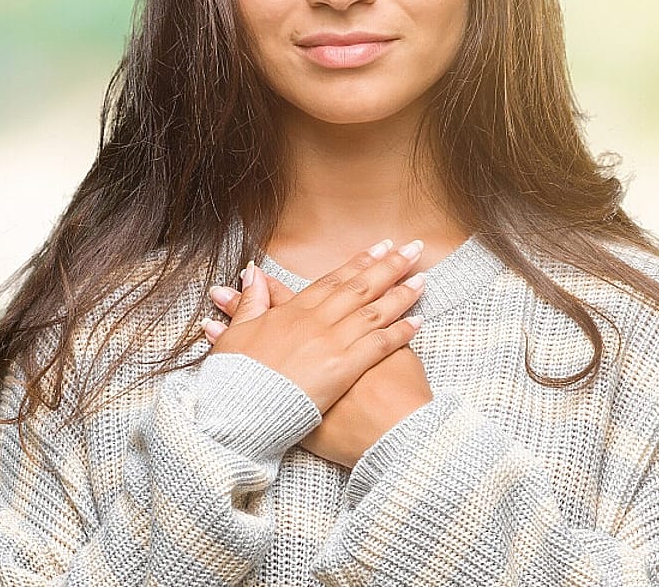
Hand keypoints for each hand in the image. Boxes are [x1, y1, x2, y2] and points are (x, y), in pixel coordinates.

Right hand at [205, 251, 432, 469]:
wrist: (239, 411)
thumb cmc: (236, 379)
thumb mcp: (236, 335)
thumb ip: (250, 304)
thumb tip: (252, 275)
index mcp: (292, 313)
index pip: (332, 281)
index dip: (357, 263)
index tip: (379, 248)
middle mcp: (316, 322)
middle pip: (359, 288)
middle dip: (388, 267)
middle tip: (412, 250)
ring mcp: (331, 343)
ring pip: (374, 312)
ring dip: (400, 294)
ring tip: (422, 279)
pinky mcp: (343, 369)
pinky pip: (378, 346)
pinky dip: (400, 333)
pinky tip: (418, 322)